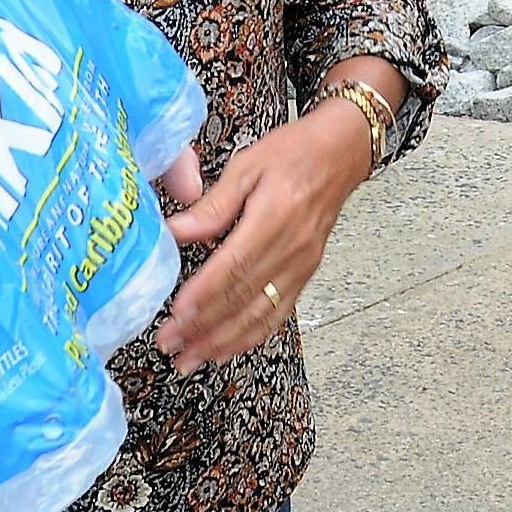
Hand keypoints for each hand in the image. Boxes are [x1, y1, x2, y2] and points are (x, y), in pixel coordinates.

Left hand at [154, 111, 371, 371]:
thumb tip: (175, 232)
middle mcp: (292, 248)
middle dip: (203, 327)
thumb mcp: (248, 165)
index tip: (177, 313)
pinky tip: (225, 349)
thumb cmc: (293, 152)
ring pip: (259, 315)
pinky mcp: (305, 274)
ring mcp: (302, 266)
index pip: (235, 264)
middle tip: (169, 344)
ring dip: (222, 342)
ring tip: (189, 359)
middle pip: (243, 297)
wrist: (342, 153)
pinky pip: (277, 314)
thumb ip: (212, 205)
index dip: (205, 293)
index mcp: (276, 216)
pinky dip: (250, 337)